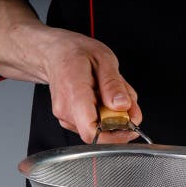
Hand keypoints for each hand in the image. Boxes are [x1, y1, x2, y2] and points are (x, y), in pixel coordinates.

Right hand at [11, 25, 141, 143]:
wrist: (54, 53)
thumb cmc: (76, 52)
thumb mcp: (103, 59)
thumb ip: (114, 84)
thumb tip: (123, 106)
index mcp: (74, 92)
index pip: (91, 130)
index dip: (115, 134)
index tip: (131, 124)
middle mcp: (66, 109)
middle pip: (99, 131)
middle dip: (119, 119)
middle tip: (124, 97)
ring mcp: (65, 117)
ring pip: (98, 129)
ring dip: (112, 115)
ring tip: (109, 91)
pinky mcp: (69, 120)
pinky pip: (93, 125)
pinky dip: (104, 114)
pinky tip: (101, 96)